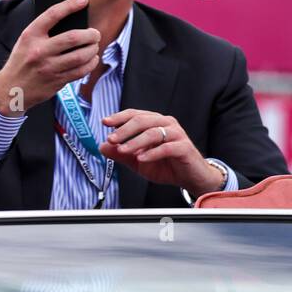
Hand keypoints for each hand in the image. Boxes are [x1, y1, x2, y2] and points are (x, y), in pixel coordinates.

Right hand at [0, 0, 99, 115]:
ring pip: (81, 56)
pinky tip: (91, 59)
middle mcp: (39, 51)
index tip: (83, 0)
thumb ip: (44, 31)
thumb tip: (72, 21)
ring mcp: (48, 67)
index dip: (70, 5)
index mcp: (30, 36)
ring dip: (93, 49)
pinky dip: (91, 63)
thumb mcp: (26, 41)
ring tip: (94, 46)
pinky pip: (81, 71)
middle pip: (74, 37)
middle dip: (91, 34)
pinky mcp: (56, 81)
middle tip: (94, 34)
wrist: (10, 89)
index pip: (52, 14)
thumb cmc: (21, 61)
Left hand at [99, 109, 221, 195]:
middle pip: (142, 120)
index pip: (134, 114)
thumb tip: (102, 147)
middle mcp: (166, 124)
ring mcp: (177, 134)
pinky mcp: (184, 147)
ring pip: (153, 132)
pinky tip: (141, 159)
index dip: (119, 117)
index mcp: (154, 122)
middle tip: (111, 139)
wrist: (189, 177)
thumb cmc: (164, 165)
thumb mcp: (137, 160)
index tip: (104, 122)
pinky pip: (167, 148)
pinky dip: (152, 153)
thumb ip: (121, 154)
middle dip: (124, 129)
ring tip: (122, 150)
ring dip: (135, 141)